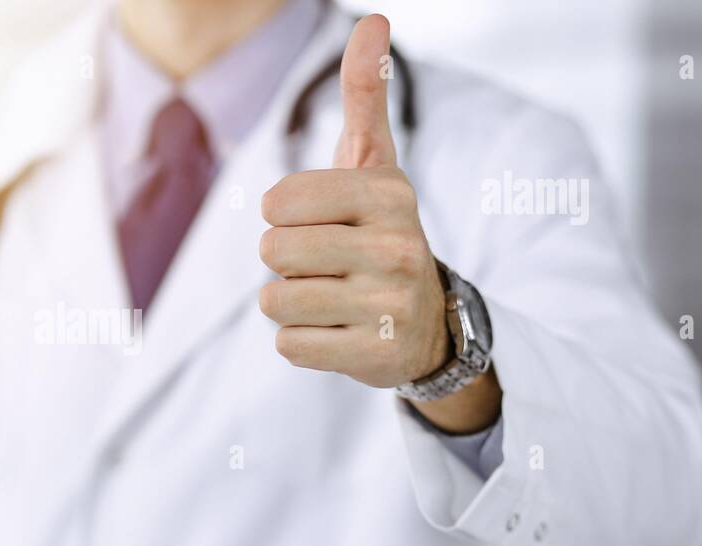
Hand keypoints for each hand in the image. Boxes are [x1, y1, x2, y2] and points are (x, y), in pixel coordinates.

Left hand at [258, 14, 500, 431]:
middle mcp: (397, 248)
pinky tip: (337, 331)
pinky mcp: (376, 357)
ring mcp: (390, 307)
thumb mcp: (377, 164)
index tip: (318, 222)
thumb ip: (366, 95)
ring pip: (275, 300)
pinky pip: (288, 345)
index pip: (278, 201)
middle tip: (327, 265)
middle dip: (285, 261)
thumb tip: (376, 19)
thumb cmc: (381, 231)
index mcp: (389, 194)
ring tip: (331, 297)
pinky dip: (300, 342)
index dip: (282, 216)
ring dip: (288, 302)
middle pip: (273, 252)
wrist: (428, 321)